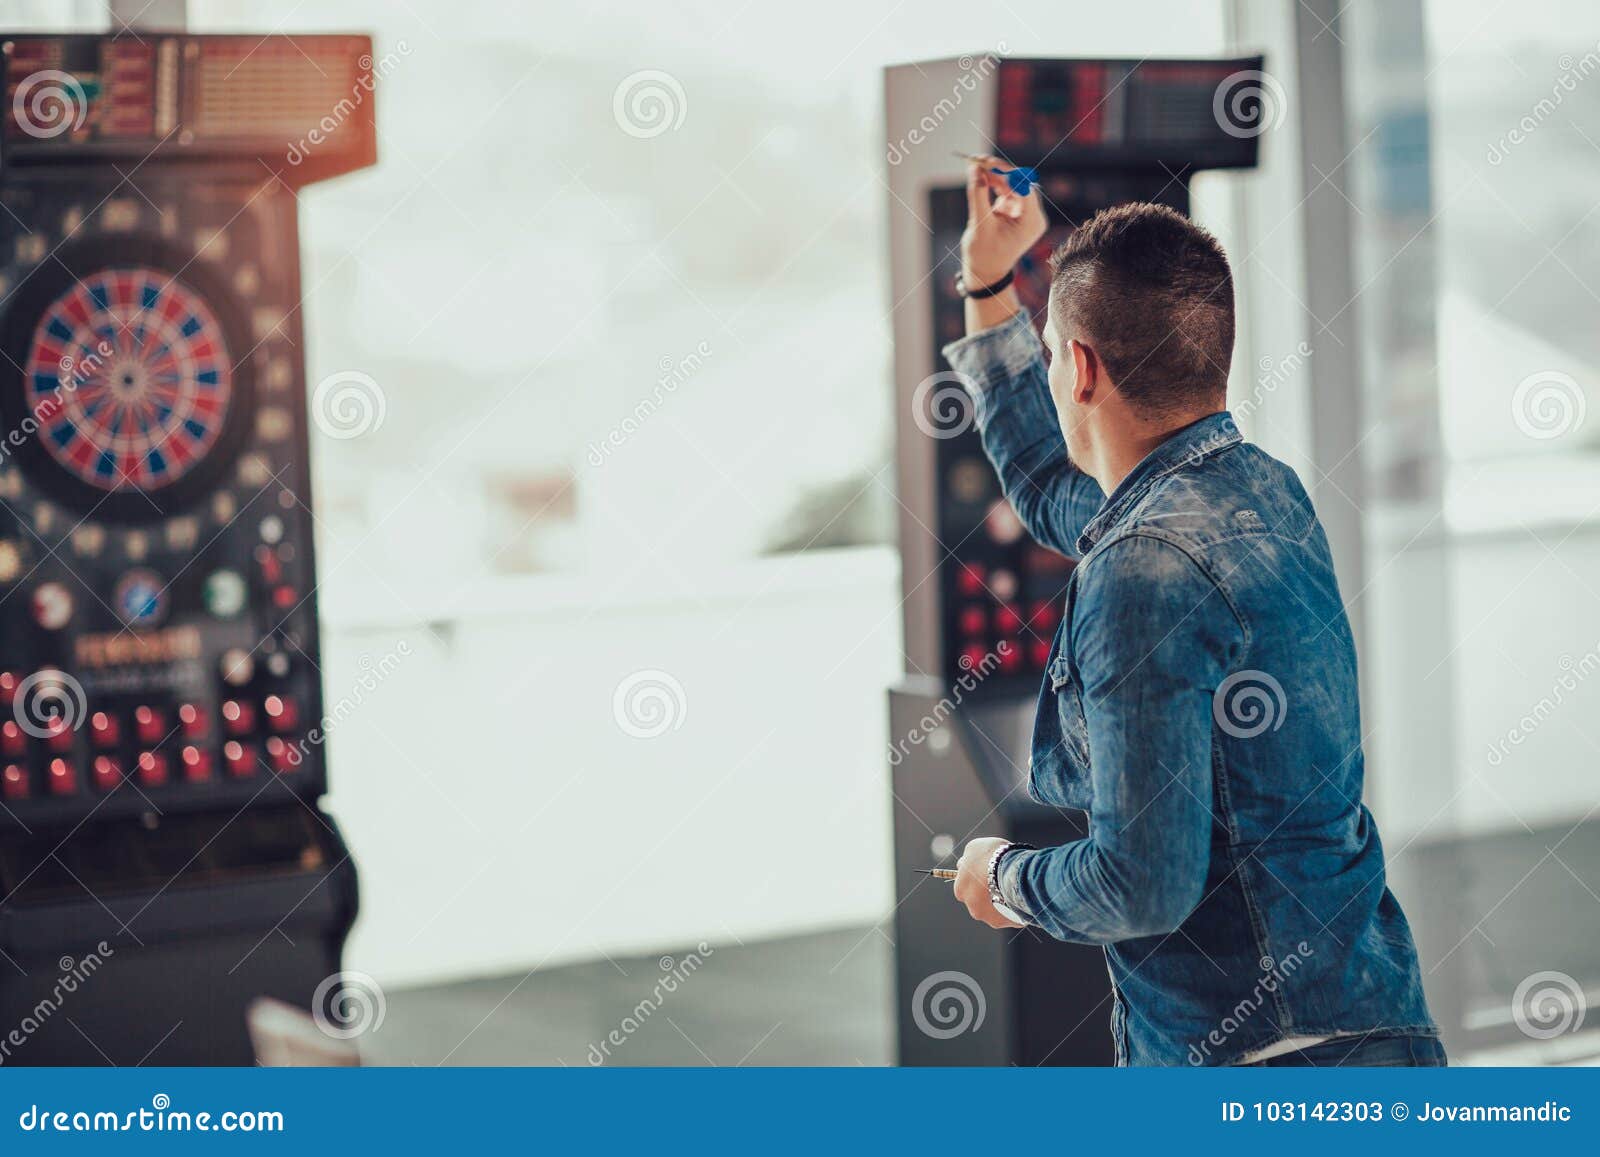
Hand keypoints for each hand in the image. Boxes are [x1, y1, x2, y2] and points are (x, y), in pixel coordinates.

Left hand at [953, 836, 1023, 928]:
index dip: (975, 879)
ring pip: (994, 910)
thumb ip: (968, 859)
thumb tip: (964, 864)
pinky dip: (1013, 909)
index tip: (985, 872)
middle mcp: (971, 907)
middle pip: (978, 901)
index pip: (964, 886)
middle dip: (987, 893)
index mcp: (960, 889)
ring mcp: (988, 917)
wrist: (1014, 871)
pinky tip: (1021, 899)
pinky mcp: (1005, 922)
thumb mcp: (974, 848)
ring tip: (1013, 889)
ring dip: (1000, 902)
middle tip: (1000, 880)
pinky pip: (1009, 916)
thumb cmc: (993, 856)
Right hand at [959, 157, 1047, 287]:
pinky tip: (980, 177)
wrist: (986, 273)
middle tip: (977, 160)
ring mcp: (1026, 213)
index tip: (985, 162)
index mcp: (1031, 222)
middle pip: (1019, 183)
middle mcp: (1033, 216)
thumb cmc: (983, 255)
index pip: (1022, 187)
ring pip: (1012, 184)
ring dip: (995, 175)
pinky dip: (994, 183)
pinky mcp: (1016, 211)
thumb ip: (977, 195)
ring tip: (975, 167)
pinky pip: (1007, 190)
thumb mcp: (979, 225)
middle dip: (998, 170)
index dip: (1004, 171)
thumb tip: (974, 168)